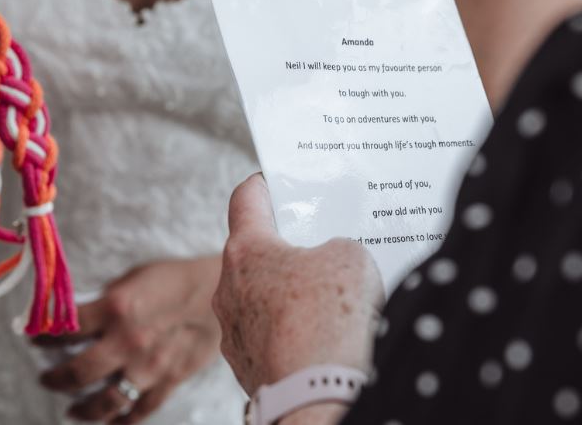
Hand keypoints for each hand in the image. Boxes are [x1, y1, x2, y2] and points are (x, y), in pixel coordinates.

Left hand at [37, 256, 222, 422]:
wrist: (220, 290)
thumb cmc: (175, 277)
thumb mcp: (134, 278)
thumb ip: (105, 302)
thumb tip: (78, 318)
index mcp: (115, 308)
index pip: (65, 329)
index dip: (43, 336)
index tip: (34, 339)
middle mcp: (128, 340)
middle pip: (77, 373)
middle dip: (55, 379)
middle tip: (47, 379)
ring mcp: (149, 365)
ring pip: (106, 402)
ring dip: (83, 410)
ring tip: (73, 411)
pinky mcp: (169, 380)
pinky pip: (140, 410)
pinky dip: (122, 420)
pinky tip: (110, 421)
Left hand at [213, 174, 383, 396]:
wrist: (316, 399)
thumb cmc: (327, 324)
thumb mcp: (352, 259)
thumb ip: (338, 246)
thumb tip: (331, 260)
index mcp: (247, 251)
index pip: (246, 200)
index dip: (265, 185)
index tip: (276, 182)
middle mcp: (229, 289)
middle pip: (256, 253)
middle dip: (289, 249)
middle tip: (322, 245)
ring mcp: (234, 331)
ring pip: (262, 298)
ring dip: (291, 296)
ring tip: (332, 302)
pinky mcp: (247, 366)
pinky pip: (271, 336)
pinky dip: (293, 333)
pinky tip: (323, 338)